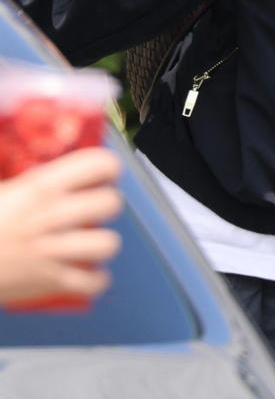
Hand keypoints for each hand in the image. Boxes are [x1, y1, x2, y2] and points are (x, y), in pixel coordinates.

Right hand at [0, 147, 122, 304]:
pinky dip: (95, 280)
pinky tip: (89, 273)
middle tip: (98, 205)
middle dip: (107, 203)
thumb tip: (27, 146)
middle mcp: (51, 215)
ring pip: (107, 243)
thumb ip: (26, 176)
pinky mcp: (47, 282)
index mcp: (40, 186)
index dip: (108, 167)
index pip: (97, 164)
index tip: (105, 172)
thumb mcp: (1, 186)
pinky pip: (90, 282)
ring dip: (103, 242)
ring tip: (93, 240)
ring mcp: (51, 250)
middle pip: (110, 203)